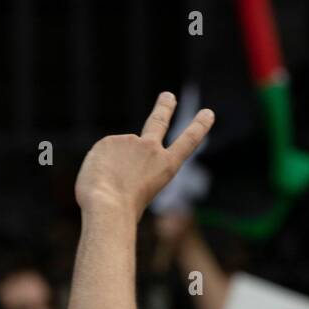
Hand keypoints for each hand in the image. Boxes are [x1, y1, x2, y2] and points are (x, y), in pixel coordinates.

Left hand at [74, 92, 213, 216]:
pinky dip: (100, 166)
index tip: (208, 113)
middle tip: (168, 96)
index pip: (188, 142)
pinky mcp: (109, 141)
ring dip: (113, 168)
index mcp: (166, 167)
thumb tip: (115, 161)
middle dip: (165, 107)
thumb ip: (132, 173)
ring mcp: (129, 141)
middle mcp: (150, 149)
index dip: (199, 126)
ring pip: (119, 155)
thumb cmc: (124, 211)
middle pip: (159, 121)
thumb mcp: (139, 195)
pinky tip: (101, 177)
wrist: (108, 205)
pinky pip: (103, 155)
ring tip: (111, 185)